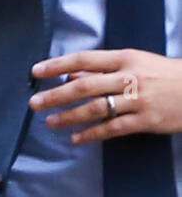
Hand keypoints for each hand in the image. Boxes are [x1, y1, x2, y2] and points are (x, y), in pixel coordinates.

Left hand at [30, 49, 181, 142]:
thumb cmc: (163, 74)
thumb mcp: (135, 63)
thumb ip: (103, 70)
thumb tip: (70, 76)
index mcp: (124, 58)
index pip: (84, 59)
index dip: (57, 64)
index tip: (36, 71)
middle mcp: (128, 77)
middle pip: (85, 86)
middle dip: (56, 95)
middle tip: (34, 103)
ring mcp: (138, 100)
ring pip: (96, 108)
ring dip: (69, 116)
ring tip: (50, 122)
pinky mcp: (146, 121)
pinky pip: (113, 128)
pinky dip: (92, 134)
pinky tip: (76, 138)